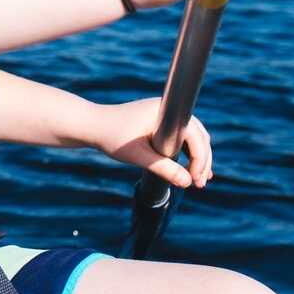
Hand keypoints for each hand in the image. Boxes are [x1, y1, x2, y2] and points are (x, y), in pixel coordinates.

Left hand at [89, 97, 212, 189]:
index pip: (195, 136)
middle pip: (198, 135)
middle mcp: (168, 109)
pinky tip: (191, 170)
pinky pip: (181, 137)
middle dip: (202, 160)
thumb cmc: (111, 137)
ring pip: (193, 136)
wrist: (91, 125)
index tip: (195, 180)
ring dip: (198, 157)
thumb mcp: (138, 156)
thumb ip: (163, 168)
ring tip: (199, 181)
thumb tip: (187, 183)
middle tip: (201, 184)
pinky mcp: (160, 122)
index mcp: (165, 112)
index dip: (200, 159)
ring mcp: (165, 114)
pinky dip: (188, 152)